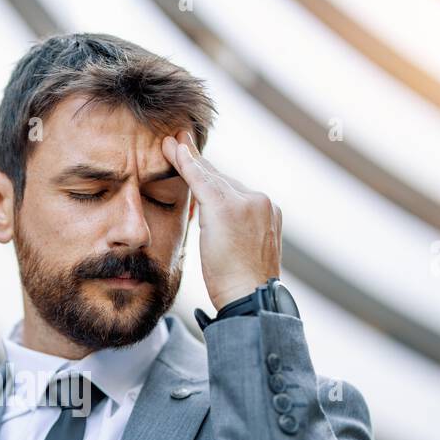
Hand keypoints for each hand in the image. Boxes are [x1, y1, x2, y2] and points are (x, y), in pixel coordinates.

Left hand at [162, 130, 281, 309]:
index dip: (211, 177)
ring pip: (212, 178)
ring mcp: (247, 201)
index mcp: (267, 213)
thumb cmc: (241, 288)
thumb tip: (218, 229)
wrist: (249, 299)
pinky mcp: (227, 207)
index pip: (233, 190)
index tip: (196, 164)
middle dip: (199, 163)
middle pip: (222, 180)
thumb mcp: (242, 255)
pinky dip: (186, 164)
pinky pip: (202, 181)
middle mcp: (260, 201)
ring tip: (173, 141)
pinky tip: (173, 149)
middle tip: (180, 140)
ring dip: (189, 159)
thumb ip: (234, 234)